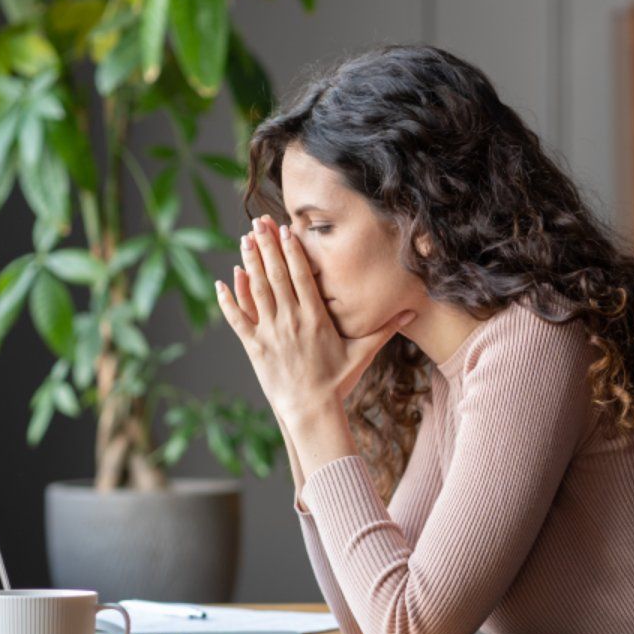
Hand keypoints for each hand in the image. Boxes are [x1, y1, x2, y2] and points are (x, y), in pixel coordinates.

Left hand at [215, 215, 414, 420]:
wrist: (311, 412)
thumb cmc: (337, 382)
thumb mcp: (362, 353)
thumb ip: (383, 329)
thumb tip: (411, 312)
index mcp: (316, 317)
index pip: (302, 275)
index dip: (292, 251)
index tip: (286, 229)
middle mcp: (291, 320)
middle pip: (276, 275)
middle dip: (268, 246)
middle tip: (259, 222)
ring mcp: (270, 333)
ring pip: (257, 291)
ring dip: (249, 263)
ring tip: (244, 240)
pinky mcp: (255, 348)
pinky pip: (238, 319)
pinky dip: (229, 300)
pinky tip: (222, 281)